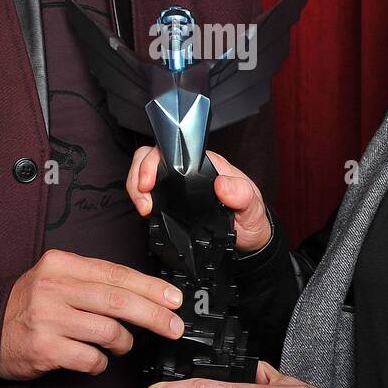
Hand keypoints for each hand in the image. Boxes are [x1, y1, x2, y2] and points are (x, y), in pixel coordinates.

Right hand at [0, 250, 183, 380]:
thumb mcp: (56, 279)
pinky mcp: (44, 349)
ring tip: (123, 345)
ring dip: (124, 342)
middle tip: (173, 327)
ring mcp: (47, 318)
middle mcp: (53, 288)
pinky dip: (100, 363)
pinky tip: (96, 360)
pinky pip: (90, 358)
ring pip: (108, 331)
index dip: (150, 287)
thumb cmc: (29, 306)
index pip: (115, 273)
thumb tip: (145, 293)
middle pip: (118, 301)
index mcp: (60, 264)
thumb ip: (92, 281)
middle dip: (154, 315)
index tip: (173, 298)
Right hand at [125, 146, 272, 252]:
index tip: (149, 182)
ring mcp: (178, 185)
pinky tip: (146, 212)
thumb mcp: (252, 205)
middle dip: (139, 175)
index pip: (173, 149)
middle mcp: (190, 170)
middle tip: (144, 200)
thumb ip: (241, 193)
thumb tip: (221, 184)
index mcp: (207, 164)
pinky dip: (140, 199)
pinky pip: (149, 193)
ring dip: (136, 188)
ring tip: (143, 207)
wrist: (249, 239)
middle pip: (152, 157)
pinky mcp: (171, 200)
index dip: (154, 161)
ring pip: (145, 173)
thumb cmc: (250, 217)